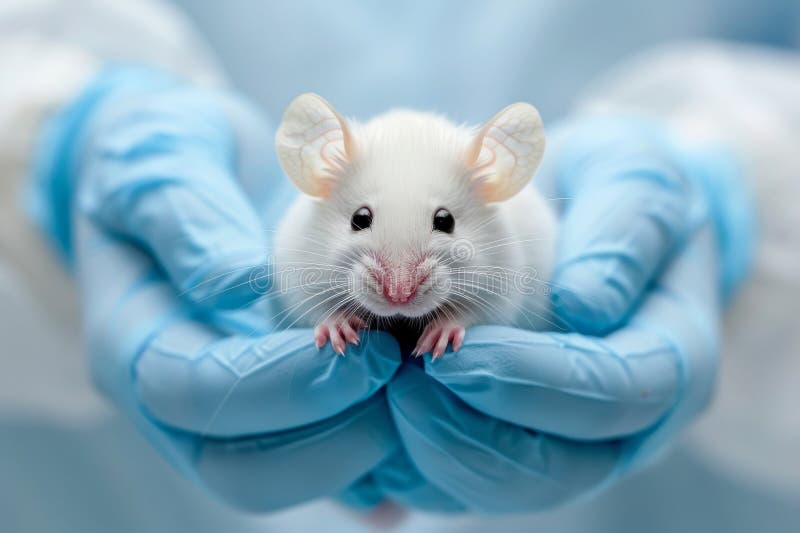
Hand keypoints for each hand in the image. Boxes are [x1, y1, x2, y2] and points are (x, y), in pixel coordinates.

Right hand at [31, 67, 402, 510]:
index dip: (278, 382)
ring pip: (288, 475)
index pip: (199, 392)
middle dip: (329, 433)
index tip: (352, 344)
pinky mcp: (272, 408)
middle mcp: (177, 396)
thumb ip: (185, 216)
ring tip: (421, 394)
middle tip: (397, 373)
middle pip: (243, 466)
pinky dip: (369, 466)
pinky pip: (318, 461)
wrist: (179, 177)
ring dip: (362, 452)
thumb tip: (233, 281)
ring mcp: (226, 410)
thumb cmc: (157, 160)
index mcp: (133, 340)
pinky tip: (417, 454)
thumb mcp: (154, 160)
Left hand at [372, 118, 754, 511]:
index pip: (615, 395)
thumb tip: (584, 304)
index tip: (453, 351)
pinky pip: (462, 477)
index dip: (534, 381)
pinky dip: (412, 457)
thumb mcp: (639, 183)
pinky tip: (372, 414)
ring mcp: (567, 440)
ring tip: (378, 392)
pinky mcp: (515, 441)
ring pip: (499, 485)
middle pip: (552, 469)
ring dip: (429, 450)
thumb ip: (624, 232)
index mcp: (673, 360)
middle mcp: (623, 423)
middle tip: (399, 384)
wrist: (599, 226)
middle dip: (467, 431)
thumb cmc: (619, 199)